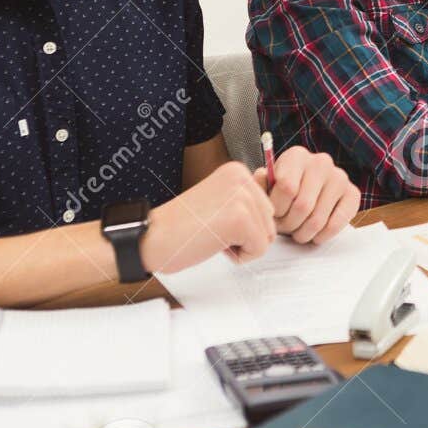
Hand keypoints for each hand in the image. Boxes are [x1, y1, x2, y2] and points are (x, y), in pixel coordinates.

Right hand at [141, 161, 275, 272]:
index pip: (267, 207)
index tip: (216, 220)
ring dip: (242, 246)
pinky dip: (239, 256)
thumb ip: (246, 201)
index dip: (245, 225)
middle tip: (214, 230)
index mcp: (237, 171)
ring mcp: (241, 197)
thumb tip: (275, 208)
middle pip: (271, 221)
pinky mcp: (239, 218)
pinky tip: (215, 244)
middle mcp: (241, 177)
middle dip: (247, 235)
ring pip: (268, 237)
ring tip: (213, 235)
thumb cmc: (182, 226)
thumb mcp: (221, 202)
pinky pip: (259, 249)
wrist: (152, 237)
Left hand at [253, 146, 360, 245]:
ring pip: (318, 219)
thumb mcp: (267, 185)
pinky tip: (315, 235)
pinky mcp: (353, 194)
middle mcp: (321, 162)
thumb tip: (261, 176)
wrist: (309, 190)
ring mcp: (339, 177)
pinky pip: (338, 222)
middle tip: (285, 229)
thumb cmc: (284, 190)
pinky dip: (323, 235)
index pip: (287, 188)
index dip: (277, 209)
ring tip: (298, 233)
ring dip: (304, 234)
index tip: (274, 215)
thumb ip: (259, 184)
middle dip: (289, 225)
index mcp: (297, 156)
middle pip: (303, 206)